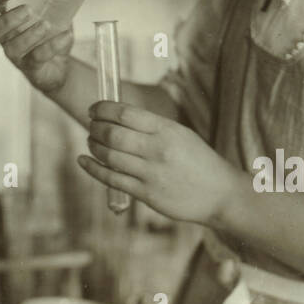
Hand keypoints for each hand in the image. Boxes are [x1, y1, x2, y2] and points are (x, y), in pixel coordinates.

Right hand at [0, 0, 73, 94]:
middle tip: (28, 10)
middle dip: (9, 19)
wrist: (59, 67)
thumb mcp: (57, 15)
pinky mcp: (30, 67)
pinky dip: (52, 46)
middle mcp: (8, 36)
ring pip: (13, 47)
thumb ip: (61, 0)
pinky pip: (36, 57)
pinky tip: (65, 36)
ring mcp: (17, 54)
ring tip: (45, 25)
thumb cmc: (51, 37)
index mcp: (11, 17)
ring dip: (28, 35)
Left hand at [78, 101, 242, 226]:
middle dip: (95, 127)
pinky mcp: (146, 194)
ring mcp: (150, 174)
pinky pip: (111, 179)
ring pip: (108, 156)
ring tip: (91, 141)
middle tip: (91, 125)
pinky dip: (92, 168)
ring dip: (93, 146)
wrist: (221, 194)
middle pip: (112, 134)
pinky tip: (83, 160)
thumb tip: (117, 117)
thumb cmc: (199, 161)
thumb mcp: (180, 134)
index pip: (125, 113)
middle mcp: (157, 150)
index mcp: (166, 130)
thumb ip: (152, 127)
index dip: (103, 109)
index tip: (93, 108)